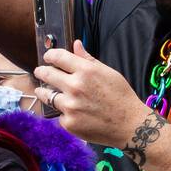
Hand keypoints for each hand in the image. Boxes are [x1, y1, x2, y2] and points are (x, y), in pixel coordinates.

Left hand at [36, 40, 152, 148]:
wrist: (130, 125)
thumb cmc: (122, 97)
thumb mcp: (109, 73)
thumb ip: (89, 59)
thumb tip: (76, 44)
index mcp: (86, 71)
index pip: (58, 57)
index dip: (50, 55)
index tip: (48, 57)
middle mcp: (75, 87)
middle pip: (46, 74)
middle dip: (41, 71)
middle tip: (40, 72)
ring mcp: (70, 106)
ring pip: (47, 95)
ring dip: (44, 92)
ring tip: (44, 92)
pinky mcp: (69, 123)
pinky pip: (58, 114)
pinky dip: (63, 113)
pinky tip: (72, 112)